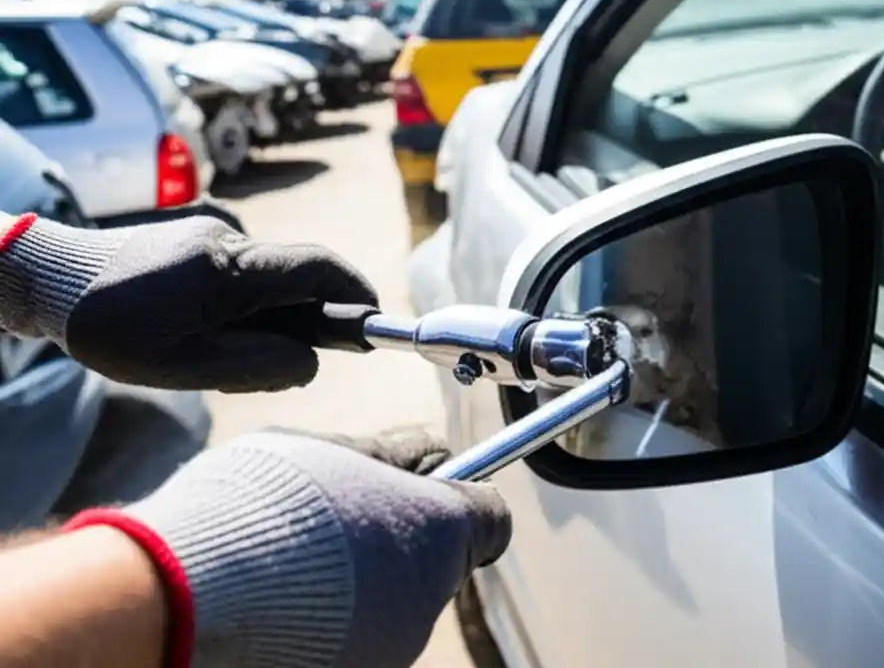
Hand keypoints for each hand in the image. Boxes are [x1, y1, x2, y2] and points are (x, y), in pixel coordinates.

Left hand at [0, 215, 374, 391]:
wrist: (46, 280)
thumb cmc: (109, 328)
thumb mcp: (185, 365)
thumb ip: (258, 364)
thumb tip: (312, 362)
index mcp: (230, 268)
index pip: (319, 269)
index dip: (357, 294)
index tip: (376, 325)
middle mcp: (230, 242)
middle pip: (299, 279)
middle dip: (311, 321)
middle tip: (293, 364)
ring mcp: (212, 240)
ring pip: (270, 283)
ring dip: (271, 320)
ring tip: (223, 358)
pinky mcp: (196, 245)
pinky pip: (242, 278)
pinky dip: (246, 310)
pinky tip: (206, 338)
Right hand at [67, 428, 511, 667]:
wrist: (184, 592)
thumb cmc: (257, 507)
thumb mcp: (327, 449)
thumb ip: (388, 453)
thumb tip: (429, 453)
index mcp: (439, 528)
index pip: (488, 517)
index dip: (454, 496)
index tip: (423, 485)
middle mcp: (428, 597)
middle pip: (431, 561)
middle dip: (393, 539)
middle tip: (332, 520)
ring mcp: (391, 646)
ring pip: (389, 603)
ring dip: (357, 584)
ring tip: (288, 564)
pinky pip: (353, 639)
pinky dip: (326, 622)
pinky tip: (277, 603)